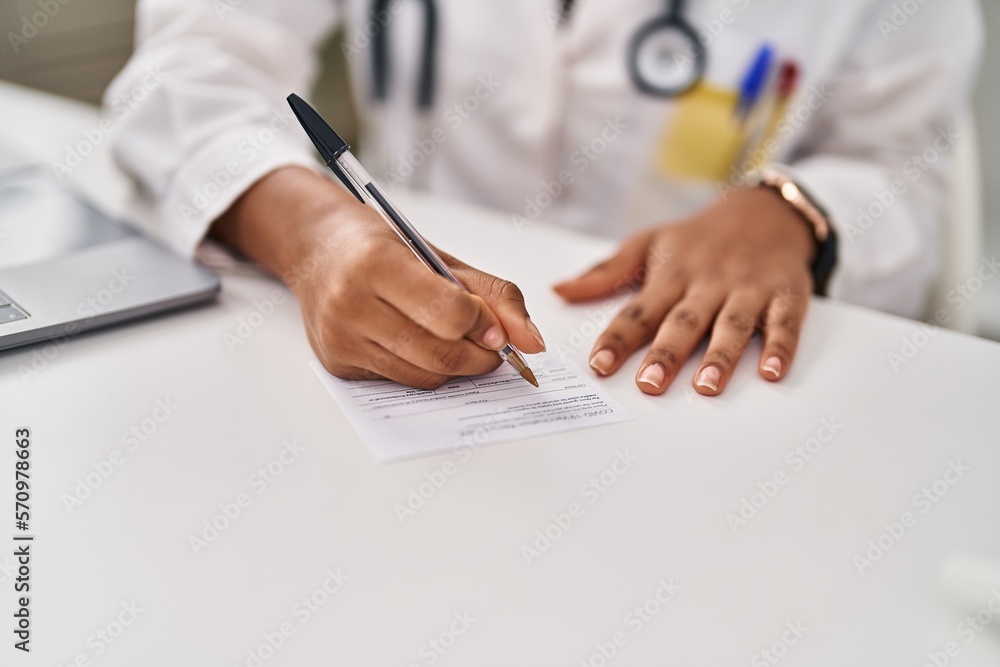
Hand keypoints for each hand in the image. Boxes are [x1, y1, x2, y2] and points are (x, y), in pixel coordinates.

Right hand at [213, 167, 545, 387]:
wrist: (317, 251)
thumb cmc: (382, 248)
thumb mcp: (440, 257)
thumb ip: (494, 295)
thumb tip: (533, 343)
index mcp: (376, 263)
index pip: (451, 314)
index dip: (484, 324)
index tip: (493, 324)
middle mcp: (350, 303)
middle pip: (441, 355)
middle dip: (480, 357)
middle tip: (490, 345)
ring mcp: (340, 338)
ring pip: (424, 377)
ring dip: (456, 368)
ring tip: (458, 343)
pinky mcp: (337, 365)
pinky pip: (402, 383)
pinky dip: (425, 371)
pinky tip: (421, 346)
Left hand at [553, 187, 815, 395]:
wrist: (764, 211)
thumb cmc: (698, 237)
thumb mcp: (649, 243)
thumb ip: (605, 273)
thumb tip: (559, 291)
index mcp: (671, 275)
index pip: (638, 311)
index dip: (617, 338)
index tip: (599, 365)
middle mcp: (708, 283)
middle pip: (684, 321)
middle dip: (667, 353)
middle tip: (650, 384)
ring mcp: (748, 288)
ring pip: (732, 324)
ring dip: (721, 355)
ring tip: (706, 386)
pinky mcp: (786, 293)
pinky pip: (785, 321)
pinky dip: (781, 346)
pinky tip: (772, 372)